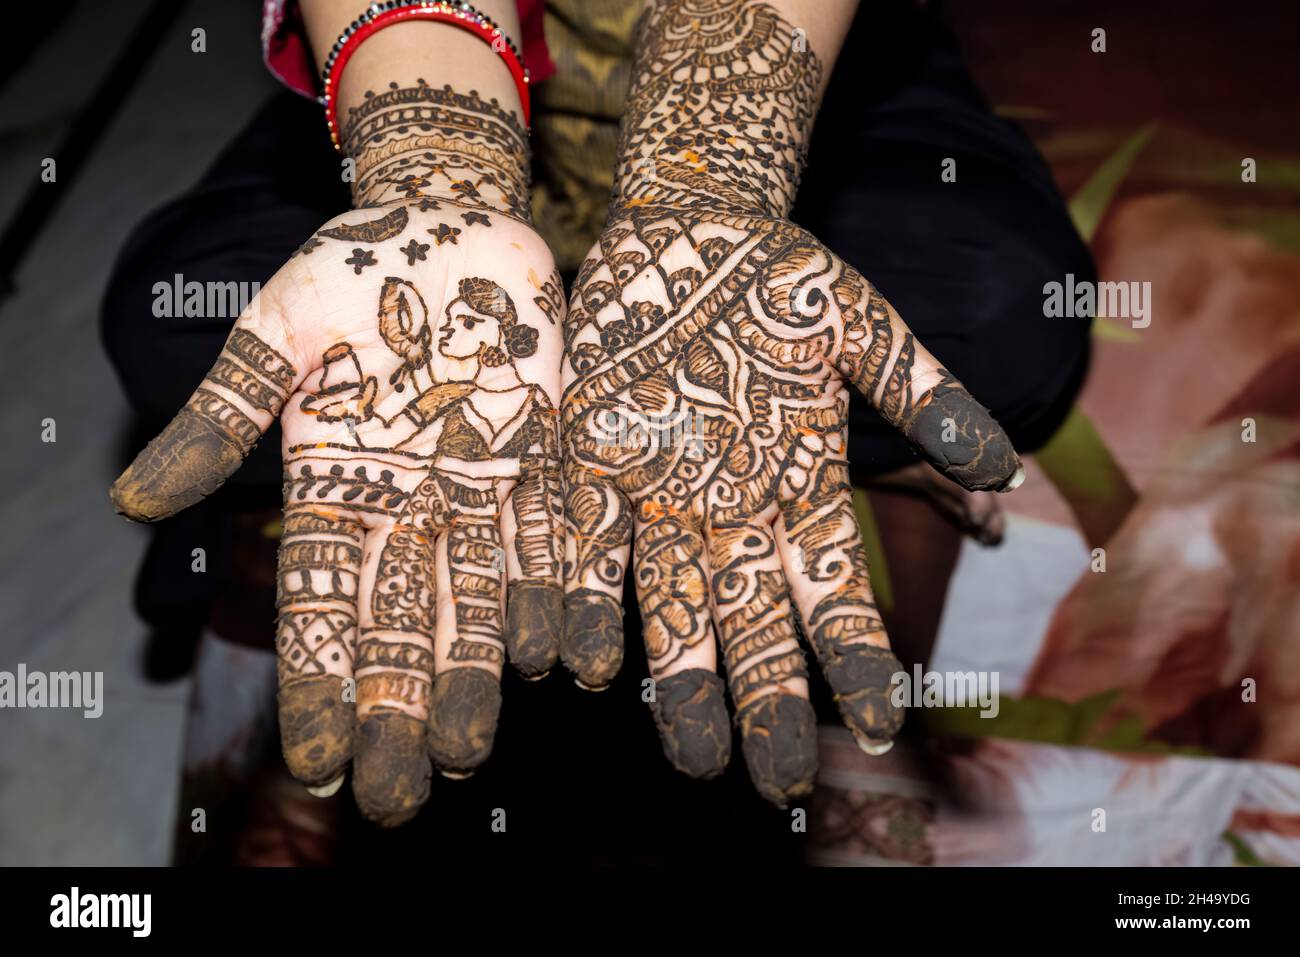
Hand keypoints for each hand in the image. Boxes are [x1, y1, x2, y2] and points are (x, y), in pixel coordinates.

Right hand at [111, 198, 564, 825]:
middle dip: (396, 707)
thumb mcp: (276, 333)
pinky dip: (562, 599)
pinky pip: (558, 541)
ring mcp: (484, 488)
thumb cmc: (353, 268)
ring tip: (466, 751)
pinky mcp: (550, 460)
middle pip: (401, 622)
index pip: (321, 601)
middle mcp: (412, 504)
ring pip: (479, 601)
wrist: (455, 219)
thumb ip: (223, 416)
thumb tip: (133, 502)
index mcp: (338, 484)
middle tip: (394, 794)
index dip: (319, 680)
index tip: (318, 756)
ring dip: (475, 677)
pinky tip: (564, 663)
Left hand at [560, 207, 1021, 805]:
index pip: (834, 595)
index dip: (856, 660)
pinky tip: (582, 664)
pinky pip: (585, 546)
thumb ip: (924, 393)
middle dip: (768, 702)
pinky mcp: (591, 462)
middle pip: (755, 622)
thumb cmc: (780, 281)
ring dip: (683, 679)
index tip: (878, 723)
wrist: (686, 232)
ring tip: (693, 756)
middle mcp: (730, 511)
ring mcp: (658, 494)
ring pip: (671, 606)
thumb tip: (1003, 469)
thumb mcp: (862, 328)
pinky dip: (583, 603)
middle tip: (780, 782)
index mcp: (798, 489)